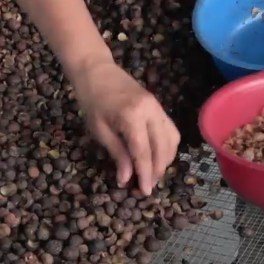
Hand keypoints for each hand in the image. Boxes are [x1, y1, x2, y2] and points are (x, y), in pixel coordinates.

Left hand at [74, 60, 180, 194]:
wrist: (96, 71)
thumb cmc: (92, 100)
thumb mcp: (99, 130)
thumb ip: (117, 153)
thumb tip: (126, 178)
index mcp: (132, 116)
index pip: (144, 152)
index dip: (146, 174)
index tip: (145, 192)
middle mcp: (151, 111)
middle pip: (162, 148)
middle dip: (157, 171)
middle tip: (146, 187)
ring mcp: (158, 107)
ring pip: (171, 140)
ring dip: (165, 160)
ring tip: (151, 174)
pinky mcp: (159, 106)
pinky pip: (170, 131)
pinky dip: (168, 147)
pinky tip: (158, 157)